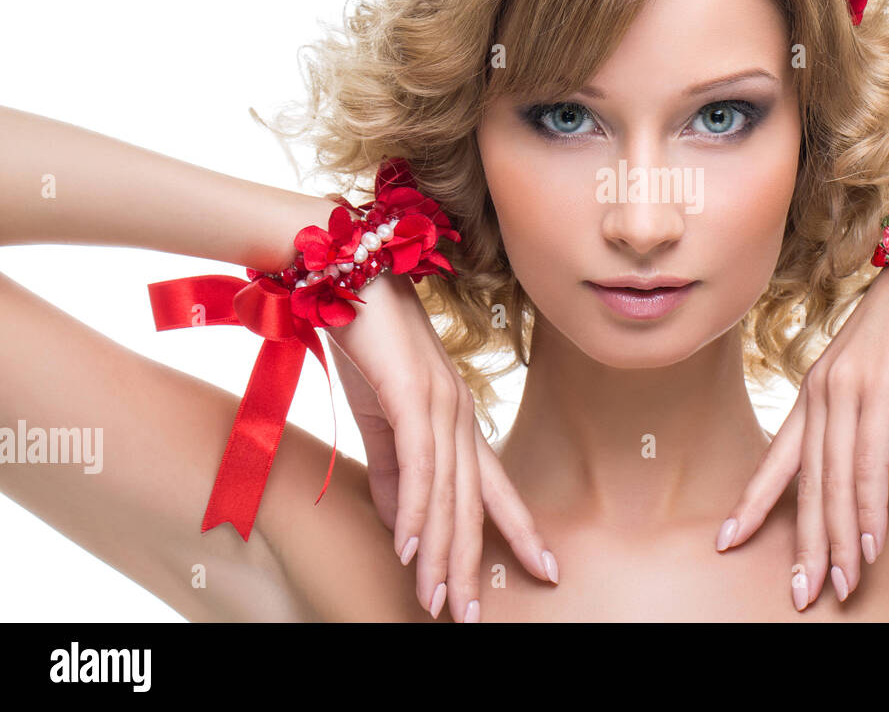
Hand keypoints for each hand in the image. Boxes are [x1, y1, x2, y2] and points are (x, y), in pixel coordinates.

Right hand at [324, 271, 557, 620]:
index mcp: (457, 420)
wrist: (343, 273)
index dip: (518, 529)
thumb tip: (401, 524)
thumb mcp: (382, 415)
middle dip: (475, 565)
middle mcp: (460, 414)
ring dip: (439, 554)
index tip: (543, 569)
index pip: (493, 486)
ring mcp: (440, 403)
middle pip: (475, 503)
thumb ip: (396, 467)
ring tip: (436, 603)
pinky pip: (419, 463)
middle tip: (474, 617)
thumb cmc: (366, 341)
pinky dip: (413, 511)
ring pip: (449, 493)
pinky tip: (408, 550)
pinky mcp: (411, 394)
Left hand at [715, 262, 888, 609]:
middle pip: (804, 480)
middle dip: (802, 542)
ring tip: (840, 586)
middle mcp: (821, 389)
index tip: (730, 539)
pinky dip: (868, 508)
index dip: (755, 500)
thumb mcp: (881, 368)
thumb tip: (866, 446)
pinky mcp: (879, 388)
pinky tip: (869, 544)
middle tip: (799, 594)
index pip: (780, 456)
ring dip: (838, 539)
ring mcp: (846, 388)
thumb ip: (866, 405)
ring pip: (833, 479)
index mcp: (817, 387)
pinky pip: (868, 461)